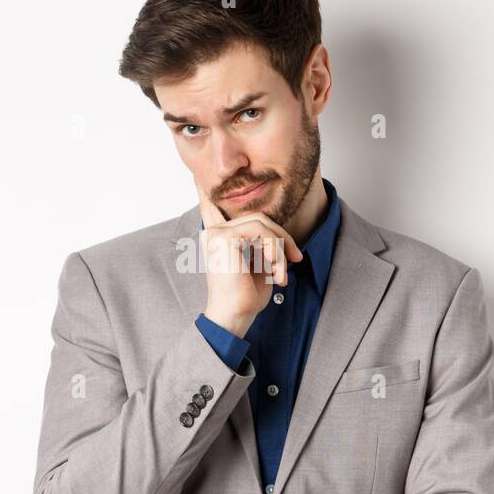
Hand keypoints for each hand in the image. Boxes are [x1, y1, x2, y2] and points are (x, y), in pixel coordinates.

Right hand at [197, 182, 303, 336]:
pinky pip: (261, 232)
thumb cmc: (246, 298)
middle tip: (296, 259)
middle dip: (282, 237)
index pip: (211, 208)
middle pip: (257, 218)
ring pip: (262, 223)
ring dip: (281, 248)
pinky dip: (275, 250)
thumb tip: (277, 235)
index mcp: (218, 238)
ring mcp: (217, 234)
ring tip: (282, 274)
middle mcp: (213, 233)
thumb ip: (262, 246)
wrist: (234, 317)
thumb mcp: (258, 266)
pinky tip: (275, 270)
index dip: (205, 191)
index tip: (198, 175)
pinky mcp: (225, 238)